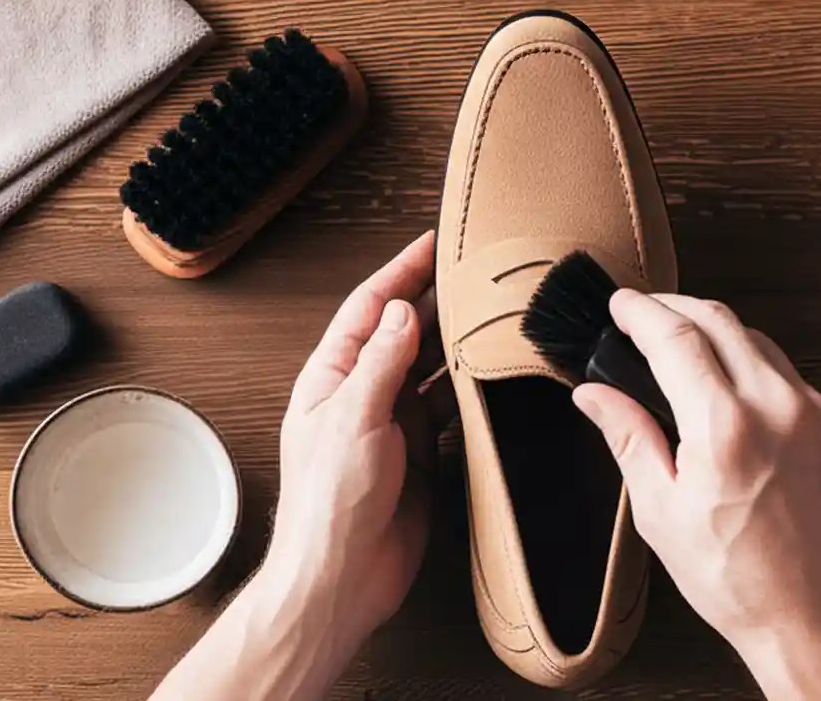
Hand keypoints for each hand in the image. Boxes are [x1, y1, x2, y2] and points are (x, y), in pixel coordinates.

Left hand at [262, 229, 452, 659]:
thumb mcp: (353, 418)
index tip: (432, 243)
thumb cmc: (328, 503)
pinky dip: (467, 389)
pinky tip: (489, 374)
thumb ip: (381, 362)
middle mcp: (362, 394)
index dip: (399, 271)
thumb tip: (401, 310)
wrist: (342, 577)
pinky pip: (447, 409)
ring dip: (455, 343)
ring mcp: (391, 424)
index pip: (369, 307)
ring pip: (429, 369)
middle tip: (475, 272)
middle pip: (402, 332)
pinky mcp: (419, 456)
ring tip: (491, 313)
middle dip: (434, 300)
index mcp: (333, 377)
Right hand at [573, 290, 820, 700]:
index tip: (620, 305)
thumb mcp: (661, 512)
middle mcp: (776, 406)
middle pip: (719, 319)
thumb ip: (628, 437)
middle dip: (675, 305)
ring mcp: (811, 411)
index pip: (677, 337)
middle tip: (641, 313)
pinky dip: (746, 358)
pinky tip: (723, 379)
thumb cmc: (735, 578)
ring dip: (712, 327)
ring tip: (677, 342)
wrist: (813, 616)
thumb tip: (593, 394)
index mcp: (725, 428)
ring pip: (755, 338)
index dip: (642, 312)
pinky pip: (782, 369)